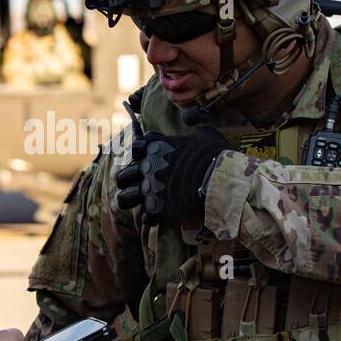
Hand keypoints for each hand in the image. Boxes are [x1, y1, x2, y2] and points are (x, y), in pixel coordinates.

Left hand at [114, 129, 228, 223]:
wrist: (216, 178)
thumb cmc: (214, 154)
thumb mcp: (206, 133)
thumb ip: (196, 127)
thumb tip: (194, 122)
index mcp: (157, 147)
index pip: (137, 146)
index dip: (140, 152)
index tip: (148, 157)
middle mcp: (148, 167)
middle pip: (123, 175)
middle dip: (128, 180)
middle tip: (138, 184)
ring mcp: (150, 188)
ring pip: (124, 198)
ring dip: (131, 201)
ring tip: (141, 203)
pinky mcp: (157, 207)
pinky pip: (144, 217)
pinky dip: (152, 218)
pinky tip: (159, 217)